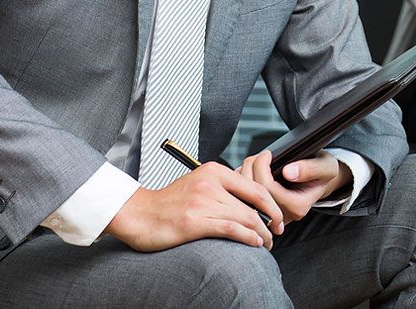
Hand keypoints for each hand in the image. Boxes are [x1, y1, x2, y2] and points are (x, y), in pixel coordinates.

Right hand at [105, 162, 283, 251]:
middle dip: (271, 222)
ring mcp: (202, 202)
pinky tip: (254, 244)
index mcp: (213, 171)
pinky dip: (248, 237)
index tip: (278, 218)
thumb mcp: (198, 185)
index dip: (272, 205)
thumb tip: (250, 203)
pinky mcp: (194, 222)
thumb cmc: (168, 204)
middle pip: (253, 204)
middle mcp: (210, 183)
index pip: (255, 186)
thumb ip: (222, 189)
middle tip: (276, 234)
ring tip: (266, 244)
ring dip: (261, 234)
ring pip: (245, 218)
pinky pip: (231, 229)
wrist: (138, 214)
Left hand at [240, 150, 352, 223]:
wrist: (319, 182)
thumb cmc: (322, 173)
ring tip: (254, 161)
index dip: (262, 167)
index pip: (268, 187)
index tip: (268, 153)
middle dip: (250, 168)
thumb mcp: (325, 166)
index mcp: (298, 207)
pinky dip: (243, 182)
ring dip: (244, 174)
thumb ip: (310, 168)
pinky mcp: (263, 212)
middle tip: (259, 156)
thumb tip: (288, 172)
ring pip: (246, 197)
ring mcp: (271, 216)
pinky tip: (250, 172)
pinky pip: (245, 199)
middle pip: (253, 193)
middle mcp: (283, 216)